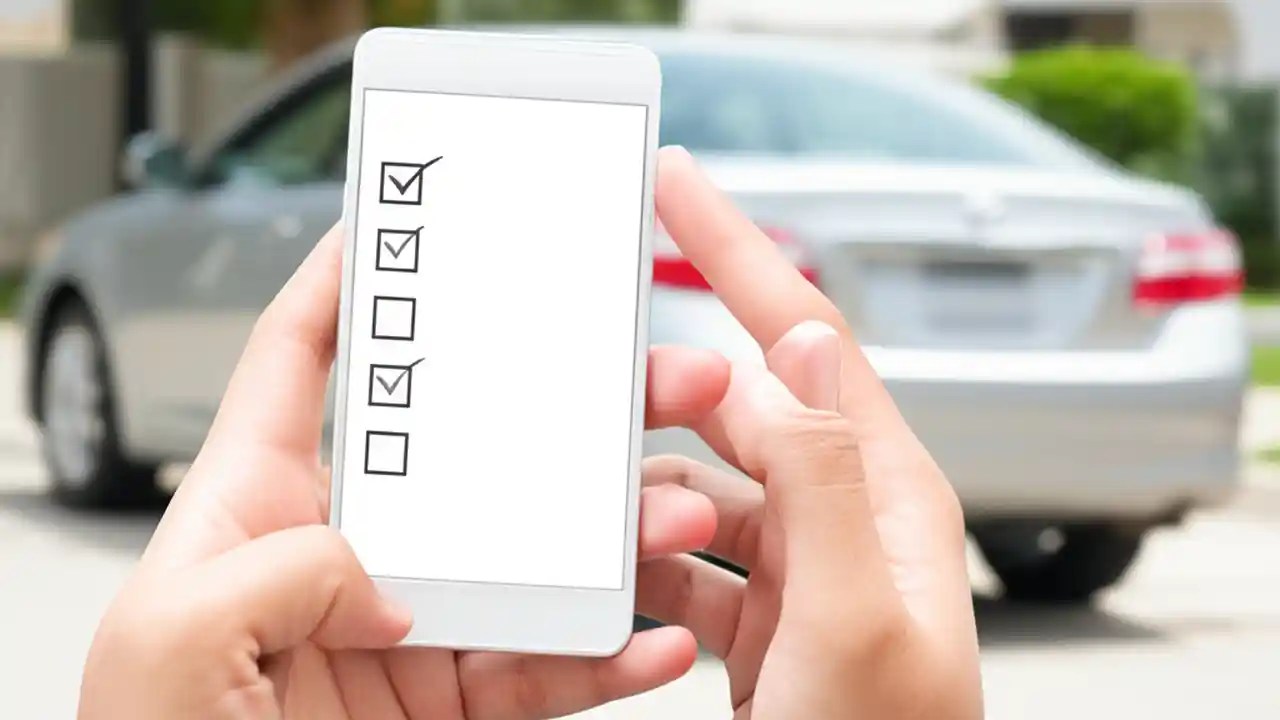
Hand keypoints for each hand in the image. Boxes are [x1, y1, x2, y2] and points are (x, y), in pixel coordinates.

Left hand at [79, 225, 732, 718]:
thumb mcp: (169, 643)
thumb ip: (277, 569)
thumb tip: (389, 579)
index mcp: (255, 514)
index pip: (302, 364)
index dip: (348, 282)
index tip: (415, 222)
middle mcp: (344, 558)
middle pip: (473, 455)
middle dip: (571, 410)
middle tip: (655, 376)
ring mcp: (410, 630)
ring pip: (535, 561)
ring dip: (622, 536)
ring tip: (679, 514)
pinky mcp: (455, 702)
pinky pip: (550, 670)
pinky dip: (613, 657)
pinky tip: (656, 636)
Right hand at [637, 148, 982, 717]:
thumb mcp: (852, 618)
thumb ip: (826, 477)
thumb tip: (787, 355)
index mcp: (885, 493)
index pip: (806, 337)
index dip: (736, 251)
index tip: (674, 186)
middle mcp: (845, 516)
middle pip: (739, 407)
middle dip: (666, 396)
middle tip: (599, 394)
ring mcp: (799, 567)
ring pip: (699, 487)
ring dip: (647, 501)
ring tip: (607, 523)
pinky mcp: (759, 616)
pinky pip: (684, 560)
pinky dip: (644, 565)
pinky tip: (619, 587)